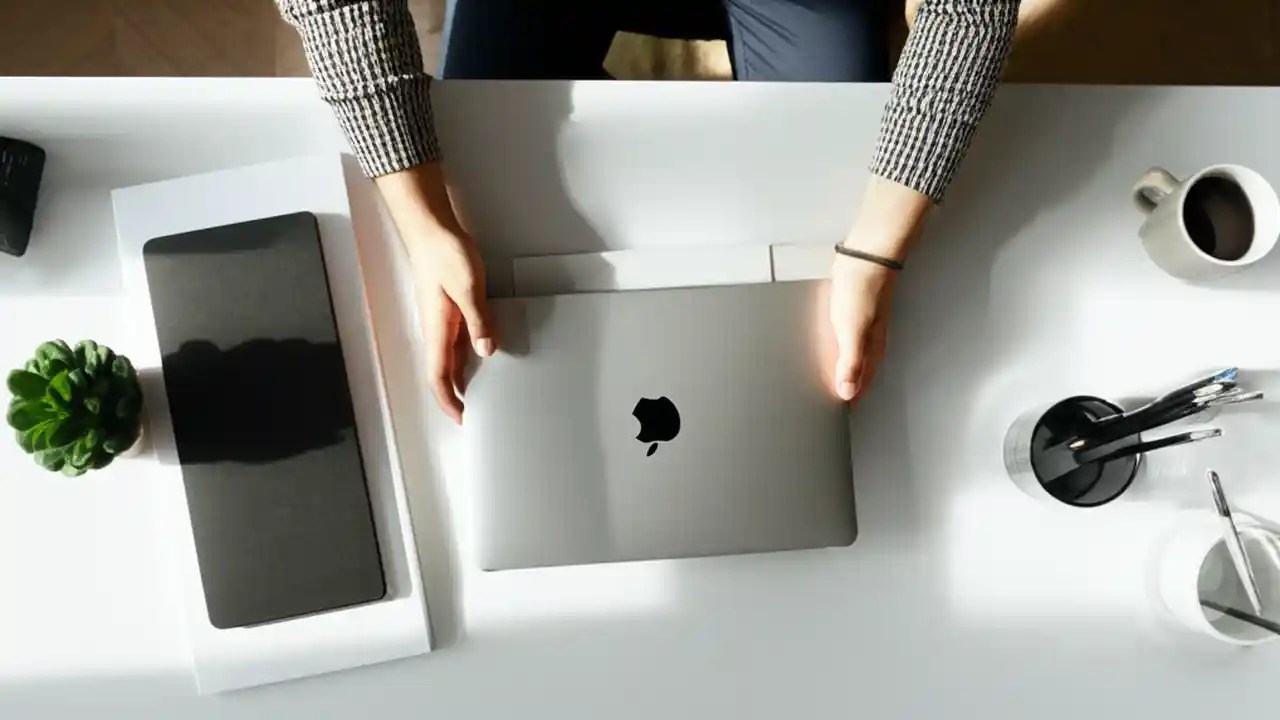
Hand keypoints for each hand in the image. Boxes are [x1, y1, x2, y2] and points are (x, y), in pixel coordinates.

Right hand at [406, 225, 493, 423]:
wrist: (430, 229)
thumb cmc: (444, 253)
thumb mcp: (468, 286)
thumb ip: (478, 320)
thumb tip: (486, 351)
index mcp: (437, 329)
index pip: (437, 376)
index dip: (448, 401)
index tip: (462, 418)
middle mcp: (436, 330)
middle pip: (443, 373)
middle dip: (456, 396)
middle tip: (477, 412)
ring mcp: (442, 321)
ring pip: (449, 359)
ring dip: (463, 378)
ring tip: (483, 391)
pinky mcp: (449, 310)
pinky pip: (457, 341)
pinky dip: (468, 356)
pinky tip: (484, 355)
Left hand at [830, 255, 895, 403]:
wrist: (866, 258)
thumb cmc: (862, 292)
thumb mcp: (853, 332)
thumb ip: (850, 363)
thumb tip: (847, 392)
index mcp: (872, 349)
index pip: (863, 382)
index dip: (853, 397)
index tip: (842, 411)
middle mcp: (871, 341)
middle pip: (862, 372)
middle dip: (853, 387)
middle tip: (839, 401)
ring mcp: (864, 326)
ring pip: (858, 356)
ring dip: (849, 369)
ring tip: (836, 380)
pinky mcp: (855, 312)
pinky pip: (849, 338)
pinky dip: (842, 349)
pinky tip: (834, 346)